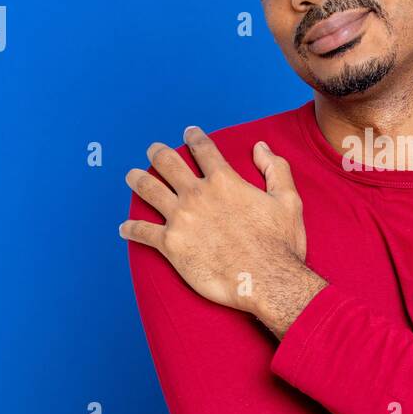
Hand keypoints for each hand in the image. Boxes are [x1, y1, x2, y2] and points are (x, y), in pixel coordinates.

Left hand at [119, 126, 318, 321]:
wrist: (266, 280)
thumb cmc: (280, 244)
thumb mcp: (288, 200)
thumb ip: (276, 169)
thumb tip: (260, 147)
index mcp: (224, 181)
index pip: (203, 149)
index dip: (194, 137)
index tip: (188, 133)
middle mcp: (197, 194)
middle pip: (167, 163)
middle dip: (158, 153)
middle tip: (154, 150)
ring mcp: (181, 218)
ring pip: (148, 190)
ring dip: (137, 180)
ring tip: (131, 177)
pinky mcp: (170, 245)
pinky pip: (141, 232)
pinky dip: (130, 229)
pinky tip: (124, 229)